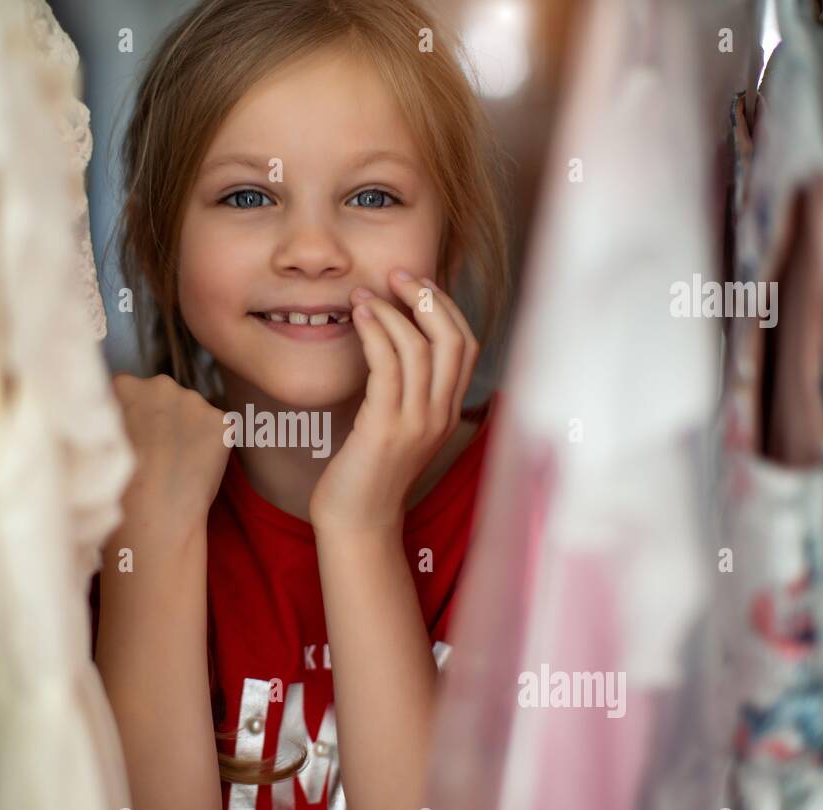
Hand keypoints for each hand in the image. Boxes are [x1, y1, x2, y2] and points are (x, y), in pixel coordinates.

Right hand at [110, 374, 231, 537]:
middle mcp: (159, 384)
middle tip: (159, 454)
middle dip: (164, 418)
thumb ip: (117, 418)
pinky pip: (220, 429)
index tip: (136, 438)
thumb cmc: (118, 485)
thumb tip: (129, 421)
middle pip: (165, 397)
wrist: (151, 513)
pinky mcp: (222, 421)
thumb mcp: (102, 438)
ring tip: (178, 465)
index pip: (133, 392)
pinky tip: (197, 468)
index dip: (136, 418)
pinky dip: (213, 446)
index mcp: (124, 385)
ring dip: (190, 430)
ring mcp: (193, 400)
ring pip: (194, 412)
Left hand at [309, 270, 478, 532]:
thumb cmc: (366, 473)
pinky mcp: (386, 430)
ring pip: (421, 349)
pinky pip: (389, 369)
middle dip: (427, 298)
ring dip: (393, 311)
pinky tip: (359, 316)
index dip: (445, 307)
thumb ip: (403, 390)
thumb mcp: (395, 425)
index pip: (465, 346)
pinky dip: (376, 333)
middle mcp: (440, 415)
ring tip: (363, 293)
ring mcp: (417, 424)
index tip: (416, 282)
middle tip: (395, 274)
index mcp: (447, 412)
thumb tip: (389, 343)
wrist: (356, 522)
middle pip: (453, 340)